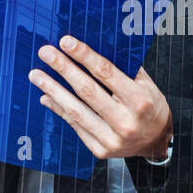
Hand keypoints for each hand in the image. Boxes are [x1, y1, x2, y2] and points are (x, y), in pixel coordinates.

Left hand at [29, 35, 172, 160]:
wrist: (156, 142)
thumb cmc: (151, 108)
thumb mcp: (147, 85)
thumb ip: (124, 69)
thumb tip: (93, 48)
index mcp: (139, 100)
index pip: (107, 73)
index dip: (84, 56)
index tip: (66, 42)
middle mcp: (125, 121)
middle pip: (87, 91)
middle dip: (63, 69)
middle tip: (45, 53)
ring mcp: (111, 138)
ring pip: (76, 111)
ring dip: (53, 90)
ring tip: (36, 75)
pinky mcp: (100, 150)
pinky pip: (75, 126)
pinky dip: (59, 109)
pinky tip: (47, 96)